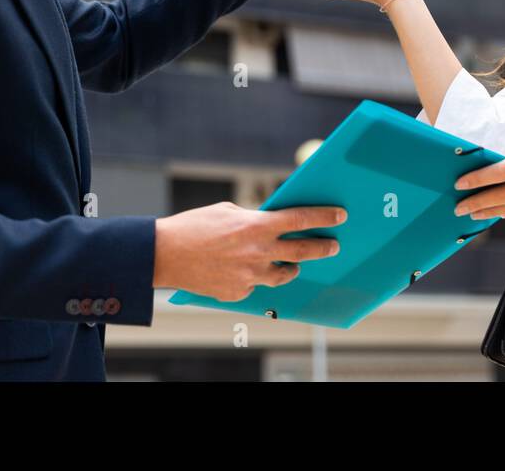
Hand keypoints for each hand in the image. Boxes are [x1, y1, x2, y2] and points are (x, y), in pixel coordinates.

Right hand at [153, 202, 346, 300]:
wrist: (164, 255)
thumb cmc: (194, 227)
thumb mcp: (227, 212)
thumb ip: (253, 219)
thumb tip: (270, 223)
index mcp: (257, 226)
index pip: (301, 219)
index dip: (323, 216)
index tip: (340, 215)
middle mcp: (258, 252)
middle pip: (302, 251)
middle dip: (322, 248)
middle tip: (333, 246)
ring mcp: (250, 276)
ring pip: (283, 274)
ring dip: (290, 267)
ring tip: (292, 263)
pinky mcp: (238, 293)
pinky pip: (255, 285)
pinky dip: (254, 277)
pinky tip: (242, 271)